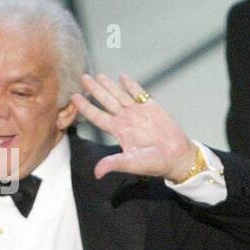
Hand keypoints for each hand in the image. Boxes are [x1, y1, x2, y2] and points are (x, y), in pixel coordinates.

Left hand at [70, 73, 196, 179]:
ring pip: (120, 95)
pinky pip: (139, 93)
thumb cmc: (154, 163)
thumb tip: (97, 173)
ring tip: (98, 76)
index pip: (97, 116)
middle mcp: (126, 120)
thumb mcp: (132, 163)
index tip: (74, 97)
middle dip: (94, 90)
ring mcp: (138, 112)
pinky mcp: (152, 108)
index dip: (85, 107)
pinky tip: (123, 77)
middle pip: (106, 101)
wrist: (176, 157)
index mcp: (118, 131)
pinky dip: (131, 85)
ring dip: (109, 85)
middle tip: (83, 78)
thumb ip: (115, 163)